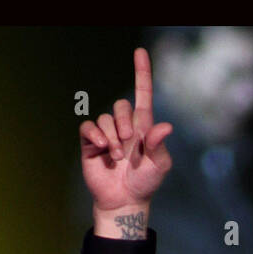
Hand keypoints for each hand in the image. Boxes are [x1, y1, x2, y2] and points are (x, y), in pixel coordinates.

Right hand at [79, 47, 172, 220]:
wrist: (125, 201)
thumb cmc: (145, 183)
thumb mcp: (159, 166)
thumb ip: (160, 146)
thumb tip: (164, 126)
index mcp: (143, 127)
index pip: (142, 94)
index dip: (142, 73)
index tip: (140, 52)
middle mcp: (124, 126)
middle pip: (120, 105)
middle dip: (124, 121)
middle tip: (128, 142)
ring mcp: (106, 134)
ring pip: (104, 118)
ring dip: (111, 136)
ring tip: (118, 156)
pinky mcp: (91, 144)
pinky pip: (88, 127)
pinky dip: (95, 134)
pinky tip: (102, 147)